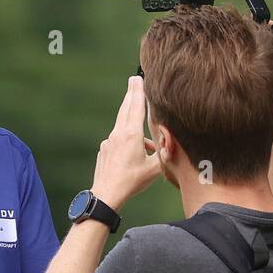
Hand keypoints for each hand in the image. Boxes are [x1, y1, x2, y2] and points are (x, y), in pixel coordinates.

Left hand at [90, 75, 159, 210]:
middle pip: (126, 109)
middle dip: (131, 94)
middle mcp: (118, 134)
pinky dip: (126, 140)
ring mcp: (109, 142)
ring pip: (122, 126)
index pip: (136, 107)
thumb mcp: (155, 168)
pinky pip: (117, 141)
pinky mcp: (104, 151)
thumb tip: (168, 140)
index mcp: (131, 134)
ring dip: (131, 121)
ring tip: (144, 136)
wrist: (106, 194)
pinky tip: (132, 153)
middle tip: (133, 80)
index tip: (138, 77)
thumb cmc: (132, 181)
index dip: (138, 91)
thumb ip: (165, 152)